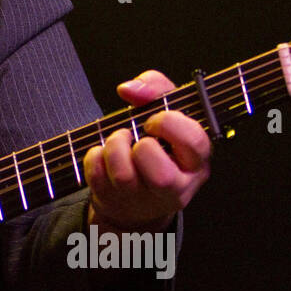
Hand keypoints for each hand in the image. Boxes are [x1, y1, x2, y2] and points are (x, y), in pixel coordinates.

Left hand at [82, 70, 210, 232]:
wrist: (137, 189)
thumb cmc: (157, 144)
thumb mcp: (165, 112)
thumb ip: (156, 88)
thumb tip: (130, 89)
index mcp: (195, 162)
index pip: (194, 142)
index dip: (169, 124)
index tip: (153, 121)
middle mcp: (176, 187)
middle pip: (161, 175)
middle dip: (141, 147)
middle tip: (135, 137)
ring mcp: (143, 199)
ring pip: (124, 177)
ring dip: (114, 149)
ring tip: (117, 143)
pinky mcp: (114, 202)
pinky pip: (97, 177)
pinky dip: (94, 158)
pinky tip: (104, 156)